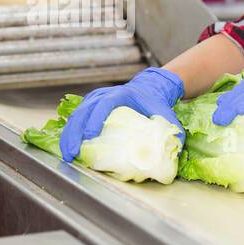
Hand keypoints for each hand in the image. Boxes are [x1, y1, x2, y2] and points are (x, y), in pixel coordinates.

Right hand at [59, 67, 184, 161]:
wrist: (148, 89)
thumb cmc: (154, 102)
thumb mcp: (164, 113)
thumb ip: (171, 129)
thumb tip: (176, 148)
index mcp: (119, 95)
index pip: (103, 106)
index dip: (94, 120)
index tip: (88, 136)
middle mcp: (103, 96)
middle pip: (83, 113)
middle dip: (74, 133)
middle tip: (72, 153)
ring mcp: (94, 100)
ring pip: (75, 117)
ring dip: (69, 136)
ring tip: (67, 155)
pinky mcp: (89, 107)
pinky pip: (76, 120)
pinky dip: (70, 134)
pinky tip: (68, 149)